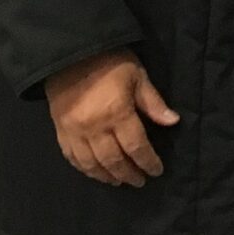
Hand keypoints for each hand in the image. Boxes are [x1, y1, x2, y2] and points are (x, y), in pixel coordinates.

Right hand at [45, 49, 179, 186]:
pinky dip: (85, 169)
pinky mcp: (60, 131)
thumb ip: (153, 102)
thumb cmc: (109, 61)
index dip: (148, 162)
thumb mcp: (137, 76)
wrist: (70, 53)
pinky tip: (94, 172)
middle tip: (140, 181)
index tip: (156, 171)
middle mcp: (95, 128)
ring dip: (107, 176)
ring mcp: (74, 132)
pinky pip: (72, 157)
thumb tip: (173, 121)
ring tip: (119, 181)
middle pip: (114, 161)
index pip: (136, 147)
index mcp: (117, 114)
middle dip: (129, 174)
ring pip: (91, 164)